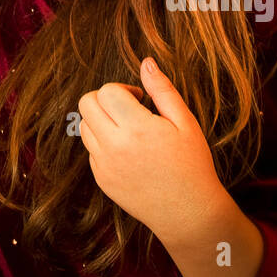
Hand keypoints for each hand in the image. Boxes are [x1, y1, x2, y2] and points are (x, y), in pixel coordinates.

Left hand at [77, 59, 225, 246]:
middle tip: (128, 108)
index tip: (140, 98)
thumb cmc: (192, 165)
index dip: (123, 89)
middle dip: (105, 98)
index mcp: (137, 129)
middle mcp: (114, 147)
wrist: (189, 213)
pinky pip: (91, 149)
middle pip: (87, 103)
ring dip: (101, 119)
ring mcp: (104, 165)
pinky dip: (103, 143)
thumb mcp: (185, 122)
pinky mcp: (101, 179)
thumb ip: (162, 90)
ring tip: (128, 129)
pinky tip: (127, 150)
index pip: (107, 91)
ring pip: (84, 126)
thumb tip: (146, 62)